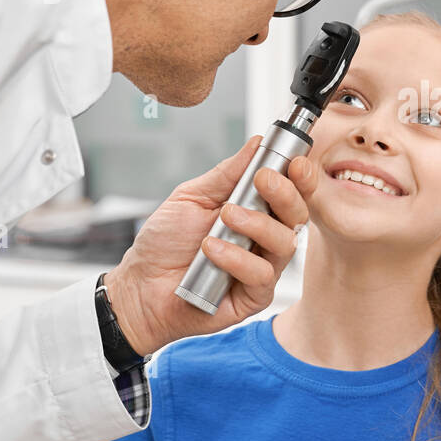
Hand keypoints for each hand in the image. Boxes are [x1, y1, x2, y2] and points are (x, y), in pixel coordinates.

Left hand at [102, 135, 316, 355]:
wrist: (140, 285)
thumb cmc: (165, 243)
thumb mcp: (192, 196)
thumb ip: (227, 173)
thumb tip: (256, 144)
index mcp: (256, 211)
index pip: (292, 191)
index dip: (300, 176)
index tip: (295, 162)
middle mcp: (264, 238)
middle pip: (298, 214)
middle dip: (285, 193)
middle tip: (262, 180)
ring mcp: (262, 267)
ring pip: (284, 243)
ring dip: (256, 224)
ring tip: (225, 217)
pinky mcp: (254, 296)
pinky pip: (262, 275)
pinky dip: (237, 259)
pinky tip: (211, 250)